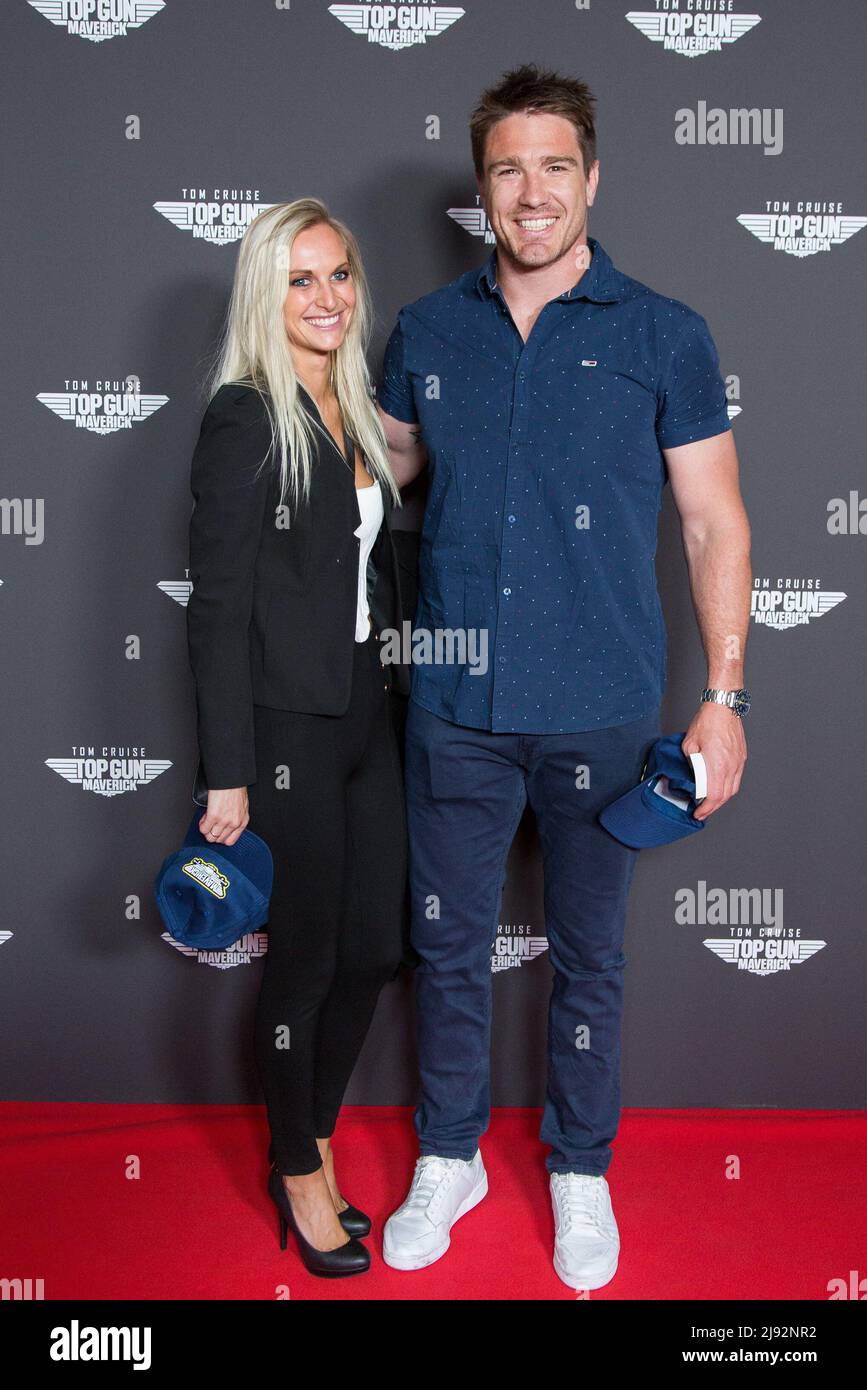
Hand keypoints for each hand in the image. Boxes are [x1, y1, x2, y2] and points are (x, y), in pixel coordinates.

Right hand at [198, 787, 248, 845]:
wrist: (231, 780)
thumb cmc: (236, 790)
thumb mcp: (242, 807)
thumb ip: (236, 818)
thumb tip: (227, 825)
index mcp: (242, 822)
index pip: (230, 841)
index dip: (221, 838)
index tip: (217, 833)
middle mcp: (234, 823)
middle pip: (218, 840)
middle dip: (212, 833)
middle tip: (211, 825)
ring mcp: (224, 821)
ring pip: (210, 836)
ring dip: (206, 830)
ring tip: (207, 821)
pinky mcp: (214, 816)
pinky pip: (204, 828)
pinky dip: (201, 825)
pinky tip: (204, 818)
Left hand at [681, 703, 746, 821]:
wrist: (723, 708)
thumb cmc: (707, 722)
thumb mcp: (689, 745)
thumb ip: (691, 763)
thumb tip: (692, 774)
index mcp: (717, 765)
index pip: (713, 796)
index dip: (705, 809)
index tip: (698, 813)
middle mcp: (730, 766)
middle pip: (724, 797)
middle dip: (712, 808)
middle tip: (701, 811)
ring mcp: (738, 762)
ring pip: (732, 789)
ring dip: (721, 799)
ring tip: (710, 802)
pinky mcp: (741, 757)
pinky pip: (736, 779)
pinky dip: (727, 787)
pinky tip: (719, 787)